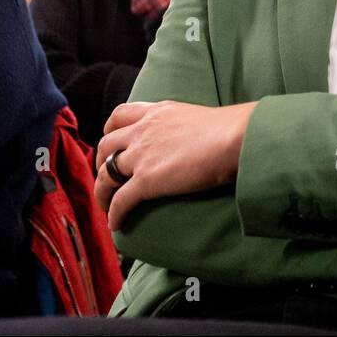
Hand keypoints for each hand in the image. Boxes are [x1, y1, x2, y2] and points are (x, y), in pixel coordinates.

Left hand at [94, 99, 256, 229]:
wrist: (235, 137)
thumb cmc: (231, 129)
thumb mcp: (198, 117)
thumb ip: (185, 127)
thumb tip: (196, 140)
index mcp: (157, 112)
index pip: (120, 115)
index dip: (109, 130)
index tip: (112, 143)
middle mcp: (143, 130)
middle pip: (106, 145)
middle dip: (100, 163)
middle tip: (107, 177)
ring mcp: (142, 155)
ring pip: (106, 174)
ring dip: (102, 192)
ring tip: (106, 205)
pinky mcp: (146, 180)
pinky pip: (120, 200)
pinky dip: (114, 214)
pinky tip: (116, 225)